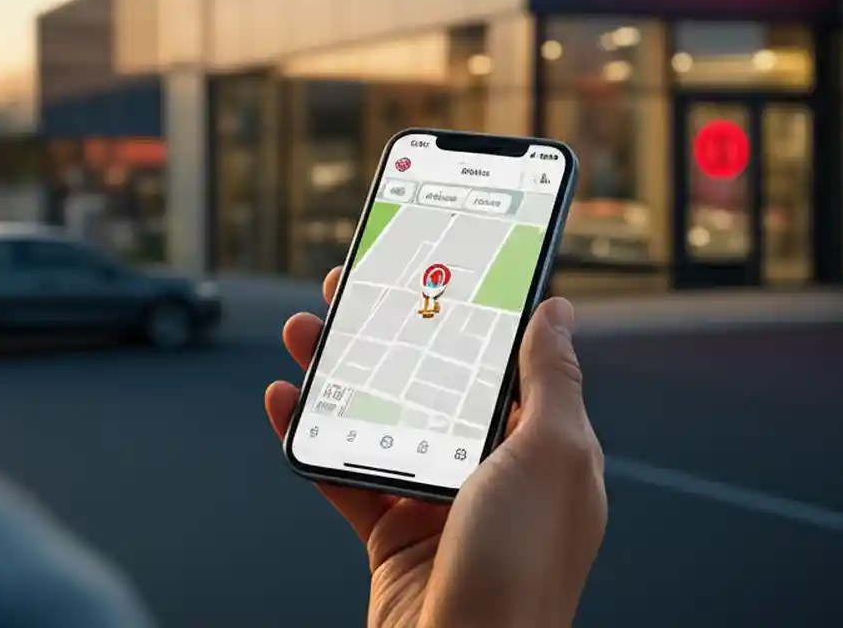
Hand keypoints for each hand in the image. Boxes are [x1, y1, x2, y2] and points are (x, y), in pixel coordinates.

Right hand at [265, 268, 606, 627]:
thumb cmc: (520, 571)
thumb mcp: (551, 456)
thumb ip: (551, 380)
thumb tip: (557, 312)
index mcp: (542, 449)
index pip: (504, 363)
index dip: (467, 314)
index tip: (433, 271)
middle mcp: (494, 474)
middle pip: (434, 384)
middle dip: (390, 334)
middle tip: (353, 291)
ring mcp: (441, 506)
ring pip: (382, 421)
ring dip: (339, 375)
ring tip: (306, 334)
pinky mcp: (393, 538)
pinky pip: (345, 474)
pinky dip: (311, 438)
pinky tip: (285, 404)